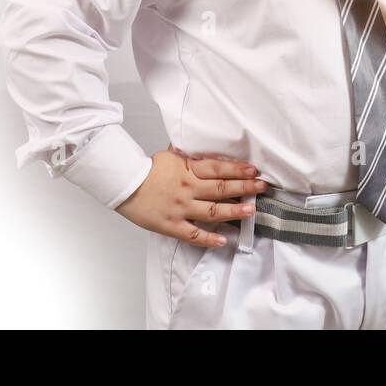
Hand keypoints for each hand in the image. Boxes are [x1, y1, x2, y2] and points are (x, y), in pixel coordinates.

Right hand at [114, 143, 266, 247]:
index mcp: (187, 170)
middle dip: (244, 188)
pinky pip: (193, 234)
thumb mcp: (170, 156)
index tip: (254, 171)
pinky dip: (208, 238)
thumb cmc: (147, 170)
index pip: (217, 168)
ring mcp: (180, 208)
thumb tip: (201, 146)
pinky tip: (223, 240)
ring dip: (233, 211)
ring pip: (212, 211)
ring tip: (251, 210)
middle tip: (262, 188)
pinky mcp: (171, 225)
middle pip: (220, 188)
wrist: (123, 184)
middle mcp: (187, 188)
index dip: (237, 169)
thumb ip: (188, 155)